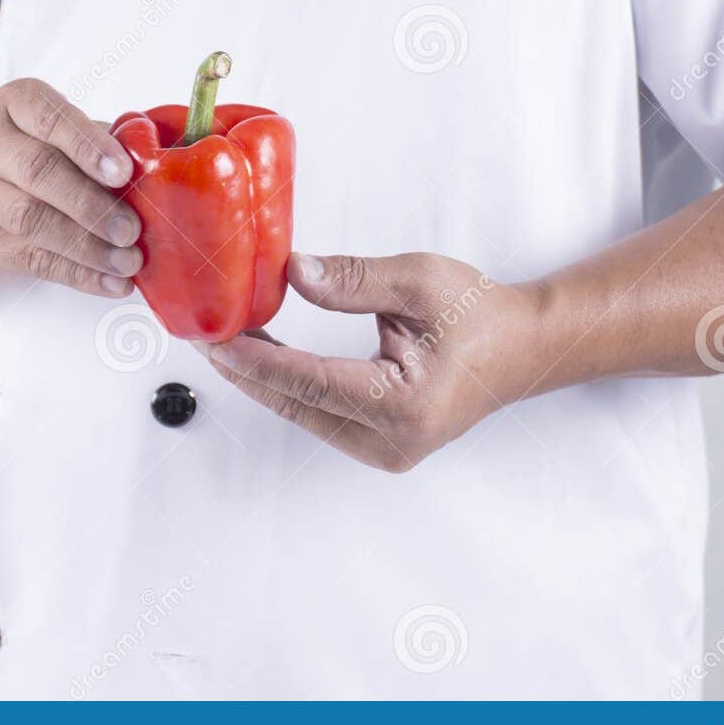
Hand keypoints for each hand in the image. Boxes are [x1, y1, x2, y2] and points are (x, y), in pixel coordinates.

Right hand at [0, 78, 141, 292]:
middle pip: (39, 171)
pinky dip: (77, 273)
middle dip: (91, 203)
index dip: (88, 145)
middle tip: (131, 228)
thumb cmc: (18, 160)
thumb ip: (98, 140)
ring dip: (88, 245)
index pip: (49, 117)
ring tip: (127, 260)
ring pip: (32, 219)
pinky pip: (29, 259)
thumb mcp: (51, 134)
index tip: (123, 172)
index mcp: (12, 106)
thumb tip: (157, 162)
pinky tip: (109, 282)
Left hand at [196, 252, 545, 471]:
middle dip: (245, 369)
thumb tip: (291, 273)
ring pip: (302, 413)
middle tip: (201, 332)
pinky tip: (260, 355)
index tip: (212, 339)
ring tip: (221, 337)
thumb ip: (352, 281)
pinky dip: (287, 384)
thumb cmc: (481, 314)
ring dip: (261, 377)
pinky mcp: (379, 446)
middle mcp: (393, 442)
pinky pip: (318, 414)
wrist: (522, 347)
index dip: (254, 361)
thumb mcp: (419, 281)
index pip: (309, 383)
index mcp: (405, 407)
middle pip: (296, 404)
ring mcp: (385, 451)